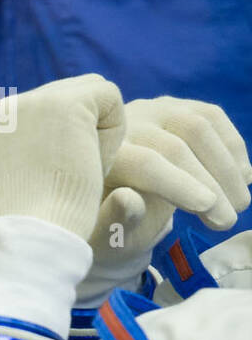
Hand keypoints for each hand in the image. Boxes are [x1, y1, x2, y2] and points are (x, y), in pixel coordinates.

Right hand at [0, 74, 124, 239]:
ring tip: (76, 171)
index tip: (50, 183)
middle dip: (82, 136)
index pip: (47, 112)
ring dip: (98, 134)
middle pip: (71, 95)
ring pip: (92, 93)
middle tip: (64, 181)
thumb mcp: (28, 181)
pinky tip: (90, 164)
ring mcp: (32, 102)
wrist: (37, 240)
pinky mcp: (64, 104)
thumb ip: (38, 148)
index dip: (64, 145)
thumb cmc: (39, 226)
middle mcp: (5, 109)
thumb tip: (67, 133)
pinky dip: (113, 135)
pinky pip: (112, 100)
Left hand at [79, 97, 251, 303]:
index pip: (146, 165)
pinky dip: (232, 148)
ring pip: (200, 126)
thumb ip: (113, 218)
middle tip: (228, 221)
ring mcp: (151, 109)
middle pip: (177, 144)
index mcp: (101, 156)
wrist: (108, 201)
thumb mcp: (104, 233)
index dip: (180, 185)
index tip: (209, 208)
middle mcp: (124, 124)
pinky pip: (212, 118)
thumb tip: (127, 199)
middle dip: (210, 183)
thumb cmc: (105, 226)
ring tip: (240, 204)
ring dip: (227, 167)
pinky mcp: (174, 106)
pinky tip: (244, 178)